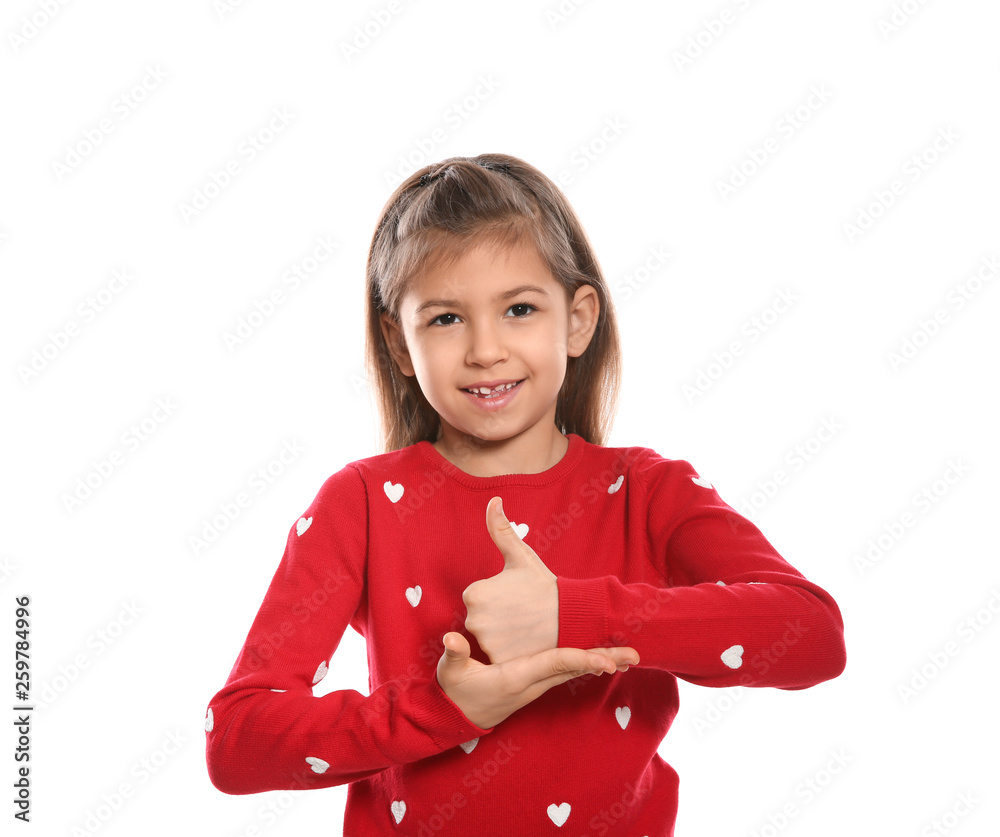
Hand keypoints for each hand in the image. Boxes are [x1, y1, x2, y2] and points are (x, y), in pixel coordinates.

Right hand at [436, 632, 638, 728]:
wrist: (456, 718)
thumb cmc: (454, 691)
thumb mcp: (451, 672)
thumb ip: (455, 654)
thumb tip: (451, 637)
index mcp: (516, 677)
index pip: (554, 664)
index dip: (581, 659)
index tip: (607, 661)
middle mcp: (533, 683)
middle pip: (575, 668)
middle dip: (605, 661)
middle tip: (635, 654)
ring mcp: (537, 684)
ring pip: (575, 669)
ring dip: (602, 661)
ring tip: (628, 653)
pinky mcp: (536, 681)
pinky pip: (567, 669)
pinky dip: (587, 662)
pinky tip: (604, 657)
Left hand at [463, 496, 557, 663]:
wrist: (573, 616)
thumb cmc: (545, 585)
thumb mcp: (521, 555)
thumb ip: (500, 529)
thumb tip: (493, 500)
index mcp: (474, 592)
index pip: (478, 598)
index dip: (499, 598)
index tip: (516, 598)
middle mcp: (473, 618)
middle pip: (481, 620)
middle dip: (499, 618)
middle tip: (522, 613)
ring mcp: (486, 642)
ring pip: (489, 640)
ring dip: (503, 636)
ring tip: (525, 628)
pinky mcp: (499, 661)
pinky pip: (497, 657)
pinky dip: (508, 653)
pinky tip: (525, 644)